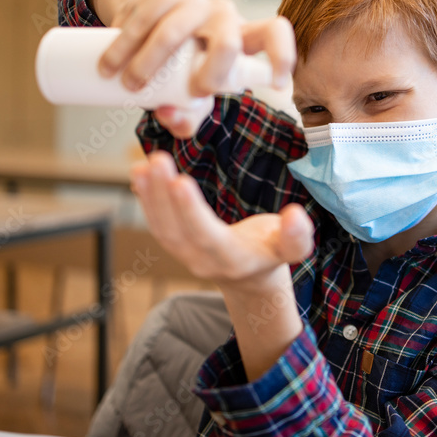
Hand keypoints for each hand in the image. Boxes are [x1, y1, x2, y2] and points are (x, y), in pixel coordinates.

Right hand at [89, 0, 295, 138]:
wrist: (145, 30)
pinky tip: (110, 65)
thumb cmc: (177, 71)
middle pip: (228, 41)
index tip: (278, 83)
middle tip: (187, 94)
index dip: (282, 55)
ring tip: (130, 87)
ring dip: (150, 63)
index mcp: (242, 39)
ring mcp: (192, 2)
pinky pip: (144, 17)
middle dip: (210, 72)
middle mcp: (223, 16)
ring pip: (176, 33)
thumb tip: (172, 117)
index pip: (275, 33)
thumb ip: (186, 116)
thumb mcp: (188, 97)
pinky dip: (125, 44)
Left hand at [131, 150, 313, 290]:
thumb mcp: (293, 249)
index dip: (191, 211)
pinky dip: (146, 199)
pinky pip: (157, 223)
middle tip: (157, 160)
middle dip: (163, 195)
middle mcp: (202, 260)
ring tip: (144, 163)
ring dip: (150, 194)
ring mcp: (185, 255)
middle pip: (177, 230)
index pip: (207, 235)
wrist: (251, 277)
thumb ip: (296, 236)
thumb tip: (295, 215)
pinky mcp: (176, 244)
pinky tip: (140, 173)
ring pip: (162, 227)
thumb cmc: (272, 253)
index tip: (180, 181)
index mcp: (232, 259)